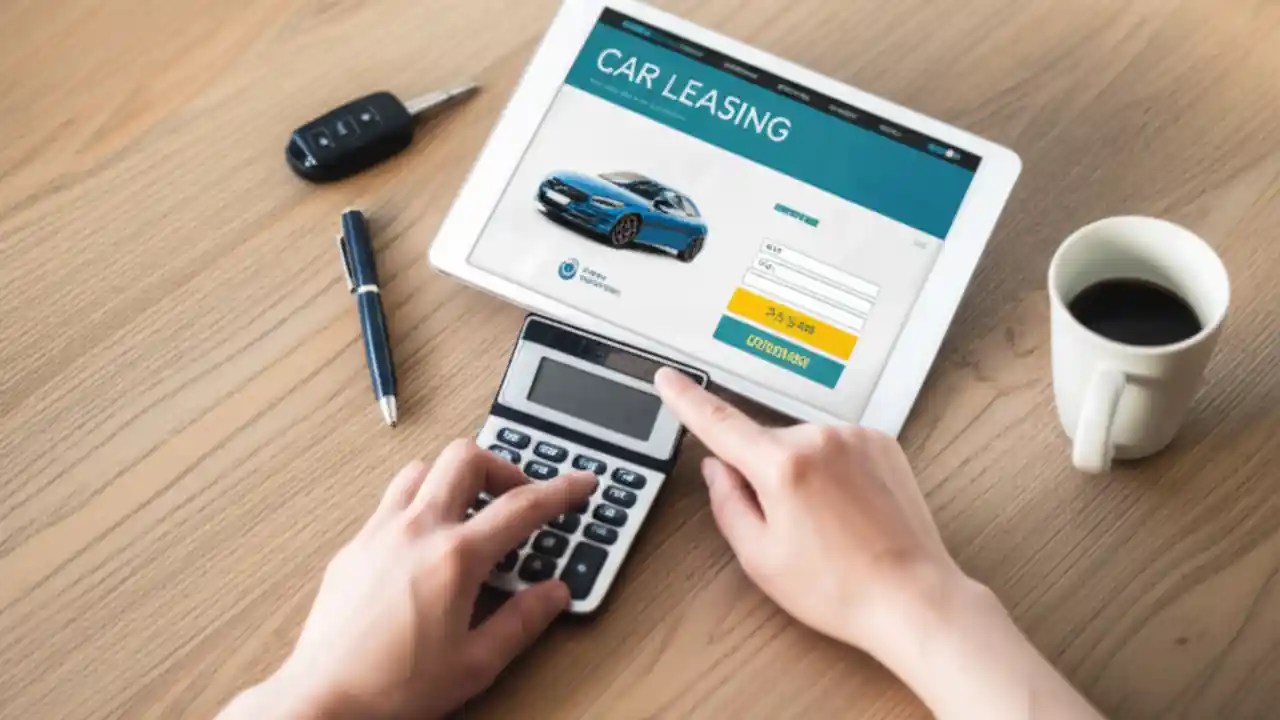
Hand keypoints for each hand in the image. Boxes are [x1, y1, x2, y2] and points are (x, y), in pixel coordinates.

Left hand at [218, 441, 595, 719]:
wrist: (323, 701)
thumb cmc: (393, 688)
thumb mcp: (476, 663)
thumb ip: (522, 621)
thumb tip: (553, 594)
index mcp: (454, 558)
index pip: (522, 506)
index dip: (560, 490)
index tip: (579, 483)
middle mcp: (415, 532)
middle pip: (465, 458)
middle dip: (501, 467)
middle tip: (517, 495)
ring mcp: (378, 533)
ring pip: (422, 469)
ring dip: (453, 477)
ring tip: (471, 508)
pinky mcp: (353, 547)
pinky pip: (391, 501)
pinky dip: (419, 502)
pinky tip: (427, 538)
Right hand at [654, 368, 964, 652]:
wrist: (912, 598)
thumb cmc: (838, 588)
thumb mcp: (760, 557)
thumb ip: (727, 503)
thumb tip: (718, 467)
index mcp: (783, 466)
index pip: (720, 423)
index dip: (688, 400)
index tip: (669, 378)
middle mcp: (820, 437)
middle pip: (766, 446)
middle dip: (766, 477)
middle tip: (791, 530)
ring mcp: (855, 437)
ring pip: (804, 447)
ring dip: (804, 476)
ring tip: (830, 527)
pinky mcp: (882, 443)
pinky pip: (837, 448)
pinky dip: (834, 473)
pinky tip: (849, 512)